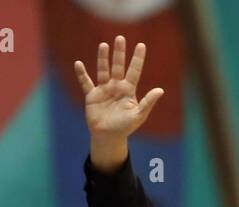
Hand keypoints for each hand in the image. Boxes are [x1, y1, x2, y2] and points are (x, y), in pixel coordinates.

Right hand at [73, 36, 163, 168]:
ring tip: (103, 45)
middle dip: (119, 53)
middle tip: (120, 38)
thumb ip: (148, 102)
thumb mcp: (138, 115)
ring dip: (102, 59)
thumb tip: (160, 90)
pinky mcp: (92, 96)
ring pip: (103, 70)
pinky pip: (86, 83)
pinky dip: (82, 74)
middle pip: (118, 66)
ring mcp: (103, 90)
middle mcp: (116, 87)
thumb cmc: (125, 127)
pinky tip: (78, 64)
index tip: (141, 45)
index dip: (137, 59)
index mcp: (128, 90)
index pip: (134, 71)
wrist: (108, 137)